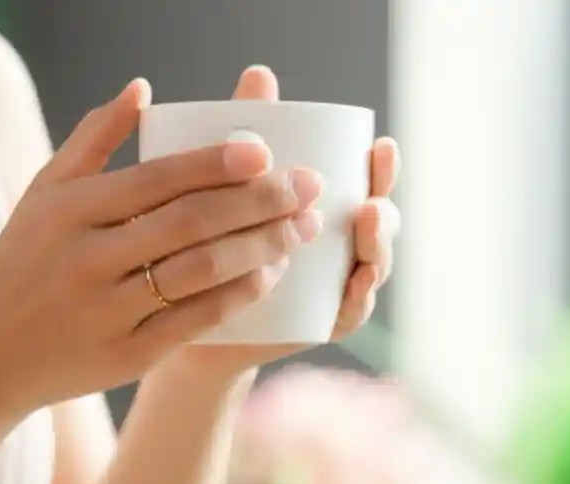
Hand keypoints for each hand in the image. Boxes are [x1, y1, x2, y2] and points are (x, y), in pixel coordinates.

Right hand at [0, 78, 321, 414]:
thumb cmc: (23, 261)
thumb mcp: (44, 194)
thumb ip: (94, 138)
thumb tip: (144, 88)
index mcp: (71, 209)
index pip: (158, 177)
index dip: (216, 162)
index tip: (267, 150)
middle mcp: (87, 257)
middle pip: (190, 222)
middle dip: (258, 202)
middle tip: (307, 187)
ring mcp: (107, 309)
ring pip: (200, 271)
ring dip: (260, 248)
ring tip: (301, 229)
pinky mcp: (126, 354)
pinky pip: (195, 320)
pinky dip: (238, 296)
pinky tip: (272, 276)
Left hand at [165, 66, 401, 377]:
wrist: (184, 312)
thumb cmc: (210, 238)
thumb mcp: (228, 184)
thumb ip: (248, 134)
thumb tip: (260, 75)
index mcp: (328, 209)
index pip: (366, 183)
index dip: (381, 168)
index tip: (380, 147)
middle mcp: (342, 246)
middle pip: (380, 223)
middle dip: (385, 205)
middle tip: (372, 197)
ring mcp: (336, 286)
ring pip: (372, 265)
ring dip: (379, 245)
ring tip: (368, 223)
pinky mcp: (322, 322)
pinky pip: (350, 311)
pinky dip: (359, 294)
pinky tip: (358, 278)